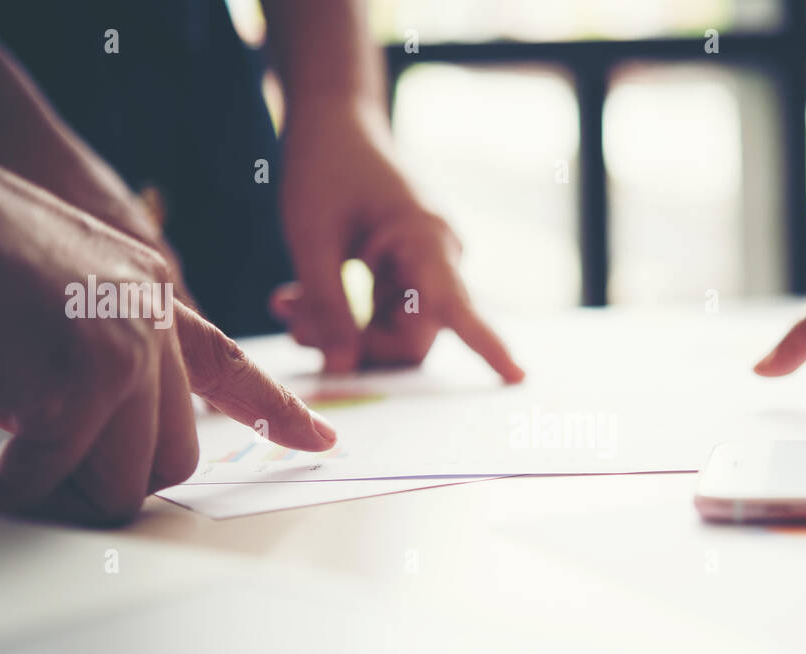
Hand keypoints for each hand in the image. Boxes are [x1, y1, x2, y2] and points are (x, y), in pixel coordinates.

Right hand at [0, 133, 335, 524]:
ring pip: (122, 482)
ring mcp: (122, 348)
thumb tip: (110, 420)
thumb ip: (103, 339)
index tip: (320, 441)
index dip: (274, 411)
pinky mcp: (78, 383)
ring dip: (51, 491)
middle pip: (171, 456)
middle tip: (35, 472)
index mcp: (147, 290)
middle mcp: (149, 316)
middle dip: (102, 481)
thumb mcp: (53, 285)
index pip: (228, 364)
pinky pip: (49, 479)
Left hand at [274, 100, 522, 380]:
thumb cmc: (324, 166)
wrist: (334, 119)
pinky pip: (381, 308)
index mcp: (425, 242)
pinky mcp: (407, 265)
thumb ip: (327, 308)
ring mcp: (426, 262)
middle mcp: (439, 255)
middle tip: (294, 328)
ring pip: (391, 326)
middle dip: (354, 343)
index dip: (490, 349)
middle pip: (412, 336)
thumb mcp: (312, 240)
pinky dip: (342, 310)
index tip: (519, 381)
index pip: (461, 312)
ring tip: (286, 307)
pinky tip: (299, 298)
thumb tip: (342, 368)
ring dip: (339, 327)